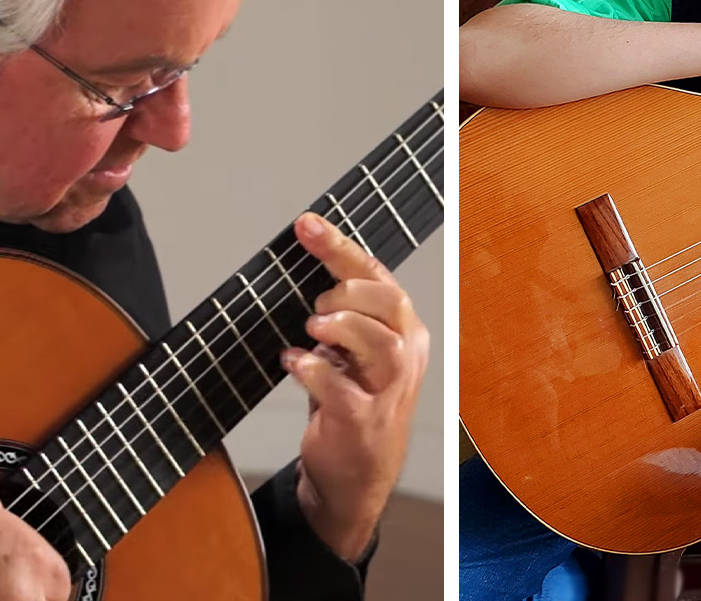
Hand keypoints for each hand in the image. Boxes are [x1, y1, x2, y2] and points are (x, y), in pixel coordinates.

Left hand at [283, 212, 428, 560]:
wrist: (355, 476)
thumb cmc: (353, 402)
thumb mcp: (353, 350)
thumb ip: (341, 309)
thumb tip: (306, 255)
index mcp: (405, 331)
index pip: (379, 277)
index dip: (340, 247)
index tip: (307, 225)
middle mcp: (405, 357)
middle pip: (390, 303)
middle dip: (349, 289)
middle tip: (317, 302)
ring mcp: (388, 392)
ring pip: (380, 343)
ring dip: (341, 326)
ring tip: (312, 328)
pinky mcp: (363, 422)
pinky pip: (341, 389)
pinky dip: (313, 369)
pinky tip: (294, 363)